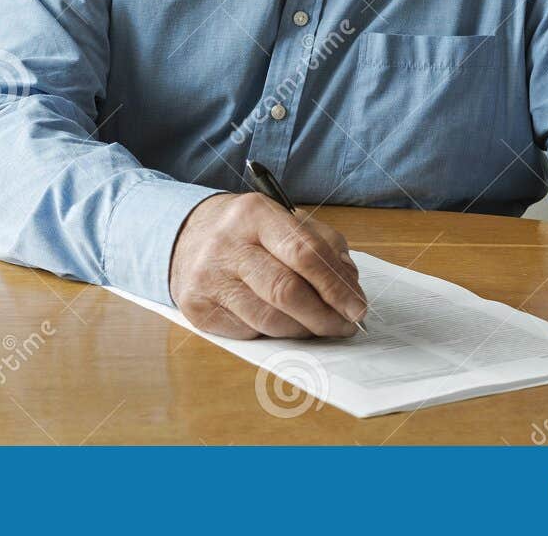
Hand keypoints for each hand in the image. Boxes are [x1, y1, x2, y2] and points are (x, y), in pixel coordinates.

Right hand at [168, 192, 366, 338]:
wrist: (188, 236)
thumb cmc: (249, 232)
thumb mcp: (285, 220)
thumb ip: (324, 246)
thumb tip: (349, 287)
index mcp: (254, 213)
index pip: (304, 253)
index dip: (336, 286)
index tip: (358, 307)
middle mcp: (226, 244)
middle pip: (287, 291)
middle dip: (325, 315)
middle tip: (345, 325)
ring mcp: (208, 278)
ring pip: (271, 319)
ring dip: (304, 330)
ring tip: (318, 326)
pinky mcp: (198, 308)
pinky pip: (250, 333)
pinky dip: (276, 333)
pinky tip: (285, 324)